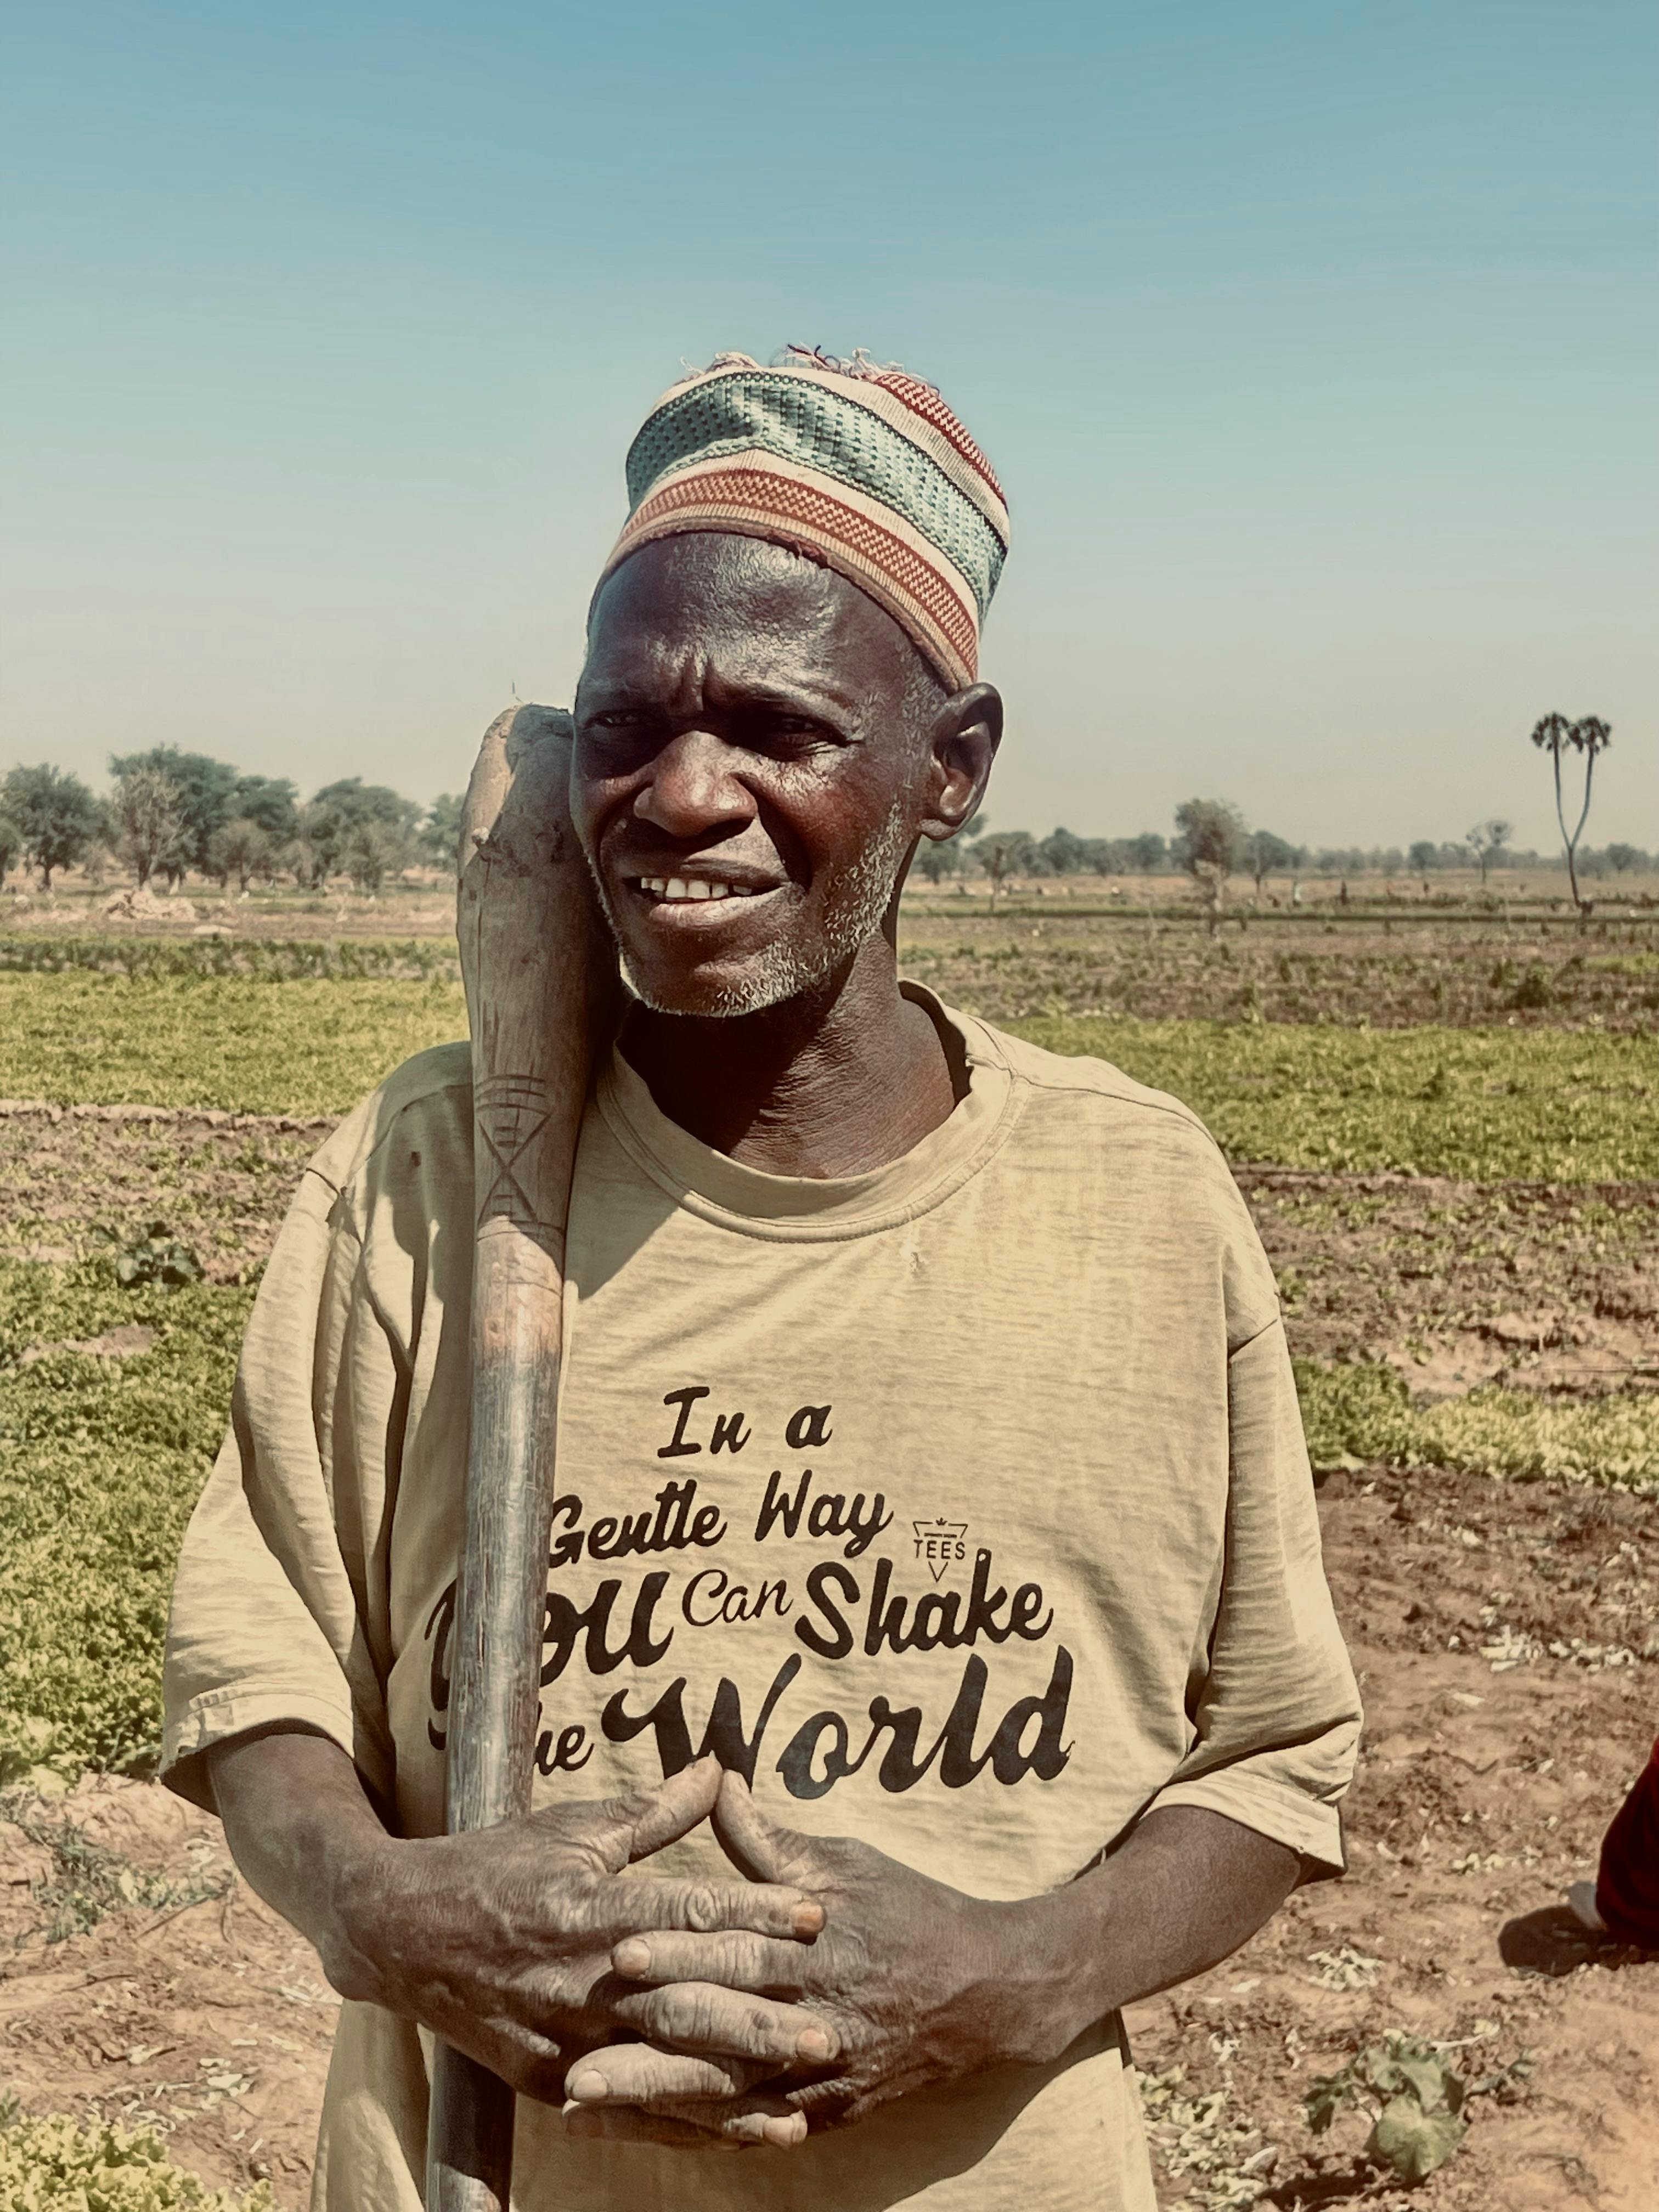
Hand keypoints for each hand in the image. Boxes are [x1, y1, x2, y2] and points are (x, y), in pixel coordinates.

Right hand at [333, 1757, 834, 2111]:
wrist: (404, 1932)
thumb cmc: (497, 1868)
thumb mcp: (572, 1830)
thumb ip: (651, 1813)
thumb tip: (717, 1770)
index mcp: (590, 1909)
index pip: (684, 1913)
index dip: (751, 1913)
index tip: (814, 1915)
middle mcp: (581, 1982)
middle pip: (683, 2006)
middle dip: (757, 2025)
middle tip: (829, 2034)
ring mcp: (563, 2041)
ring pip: (660, 2071)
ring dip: (733, 2091)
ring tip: (799, 2104)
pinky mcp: (549, 2082)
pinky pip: (629, 2112)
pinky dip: (685, 2126)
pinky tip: (737, 2137)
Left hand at [563, 1771, 1043, 2148]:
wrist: (990, 1993)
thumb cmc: (912, 1911)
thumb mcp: (846, 1863)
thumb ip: (771, 1841)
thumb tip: (716, 1783)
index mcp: (815, 1949)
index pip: (736, 1950)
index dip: (679, 1951)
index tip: (621, 1952)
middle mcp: (813, 2018)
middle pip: (718, 2034)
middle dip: (644, 2050)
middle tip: (575, 2060)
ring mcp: (820, 2075)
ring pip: (723, 2096)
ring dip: (650, 2104)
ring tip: (582, 2109)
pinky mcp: (828, 2113)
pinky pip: (753, 2131)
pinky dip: (697, 2136)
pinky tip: (645, 2137)